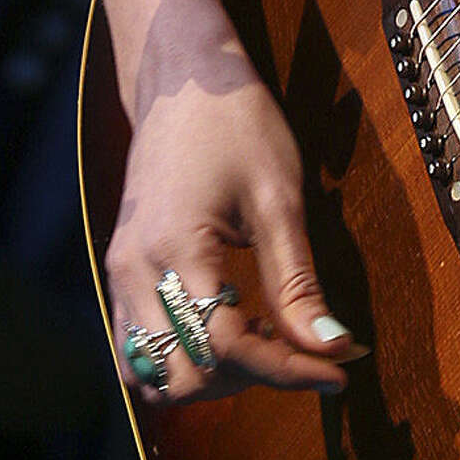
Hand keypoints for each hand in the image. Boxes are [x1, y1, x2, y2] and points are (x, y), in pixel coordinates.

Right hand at [107, 0, 362, 402]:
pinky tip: (228, 331)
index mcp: (176, 251)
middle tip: (301, 347)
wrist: (184, 80)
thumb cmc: (237, 123)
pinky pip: (137, 350)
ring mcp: (120, 278)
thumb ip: (297, 282)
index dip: (287, 370)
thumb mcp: (279, 197)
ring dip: (209, 378)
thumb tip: (331, 345)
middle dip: (247, 379)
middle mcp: (134, 275)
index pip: (227, 348)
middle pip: (183, 378)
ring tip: (263, 341)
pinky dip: (182, 360)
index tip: (339, 370)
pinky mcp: (121, 275)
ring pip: (151, 376)